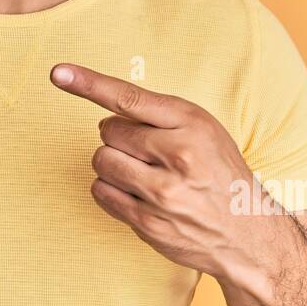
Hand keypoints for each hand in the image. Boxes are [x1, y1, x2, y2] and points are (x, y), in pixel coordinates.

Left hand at [49, 62, 263, 277]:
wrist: (248, 233)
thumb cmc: (219, 172)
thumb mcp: (203, 130)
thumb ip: (159, 116)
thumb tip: (104, 112)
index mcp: (192, 123)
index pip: (128, 98)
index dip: (89, 83)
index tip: (58, 72)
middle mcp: (178, 155)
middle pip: (108, 131)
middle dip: (120, 138)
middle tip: (149, 152)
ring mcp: (162, 192)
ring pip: (101, 161)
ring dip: (113, 164)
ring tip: (145, 174)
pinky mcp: (148, 221)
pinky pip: (100, 191)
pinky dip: (110, 189)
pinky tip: (138, 193)